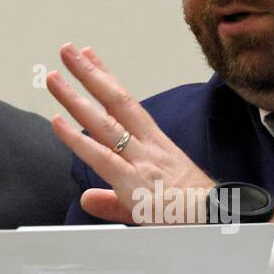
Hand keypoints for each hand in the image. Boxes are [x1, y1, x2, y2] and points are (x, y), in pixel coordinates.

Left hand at [47, 42, 214, 223]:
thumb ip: (112, 200)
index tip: (89, 56)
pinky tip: (57, 121)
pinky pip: (101, 156)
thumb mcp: (149, 201)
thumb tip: (87, 199)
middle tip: (68, 50)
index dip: (106, 78)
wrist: (218, 223)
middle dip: (90, 73)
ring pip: (103, 122)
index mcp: (155, 144)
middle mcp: (147, 146)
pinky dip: (77, 138)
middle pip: (114, 101)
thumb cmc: (191, 212)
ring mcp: (141, 161)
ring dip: (75, 97)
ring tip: (54, 77)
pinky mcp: (134, 182)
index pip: (126, 104)